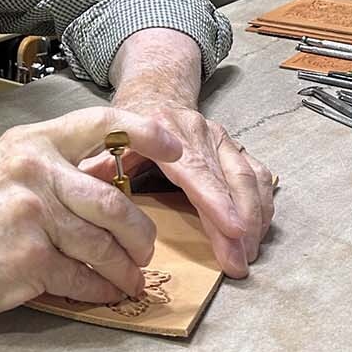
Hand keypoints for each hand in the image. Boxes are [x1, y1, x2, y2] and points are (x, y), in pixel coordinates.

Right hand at [0, 106, 183, 314]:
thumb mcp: (10, 167)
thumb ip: (62, 165)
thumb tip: (116, 167)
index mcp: (33, 143)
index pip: (101, 125)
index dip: (145, 133)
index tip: (174, 147)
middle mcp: (35, 173)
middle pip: (115, 202)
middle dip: (141, 233)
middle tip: (145, 249)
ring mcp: (32, 216)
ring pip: (103, 245)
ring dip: (125, 268)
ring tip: (130, 277)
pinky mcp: (28, 259)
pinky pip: (82, 277)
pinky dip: (101, 290)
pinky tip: (105, 292)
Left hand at [88, 101, 274, 278]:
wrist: (155, 90)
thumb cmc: (128, 126)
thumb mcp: (107, 140)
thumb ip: (99, 167)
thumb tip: (89, 197)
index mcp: (165, 131)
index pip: (196, 171)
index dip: (215, 201)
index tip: (231, 230)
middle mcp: (200, 132)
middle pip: (227, 179)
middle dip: (239, 223)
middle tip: (241, 261)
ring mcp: (221, 138)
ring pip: (248, 176)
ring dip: (254, 217)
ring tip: (250, 252)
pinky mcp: (234, 145)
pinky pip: (257, 173)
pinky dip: (263, 202)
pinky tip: (260, 229)